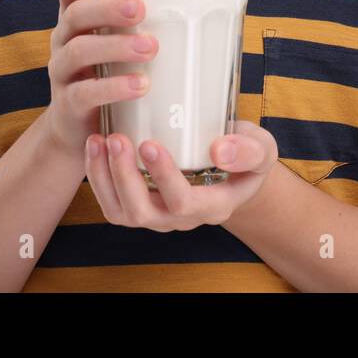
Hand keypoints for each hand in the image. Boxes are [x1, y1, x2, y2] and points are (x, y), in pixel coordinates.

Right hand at [41, 0, 158, 158]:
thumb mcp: (123, 45)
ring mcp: (63, 73)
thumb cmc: (114, 76)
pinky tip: (140, 86)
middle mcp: (65, 41)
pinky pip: (85, 93)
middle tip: (141, 8)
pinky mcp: (68, 106)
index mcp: (79, 20)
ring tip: (150, 47)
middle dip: (108, 8)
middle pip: (76, 14)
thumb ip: (151, 25)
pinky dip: (114, 88)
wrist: (83, 134)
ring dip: (116, 46)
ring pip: (79, 51)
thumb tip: (221, 3)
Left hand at [85, 120, 278, 229]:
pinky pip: (111, 203)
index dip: (163, 176)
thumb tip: (220, 151)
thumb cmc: (246, 154)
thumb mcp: (262, 148)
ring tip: (98, 141)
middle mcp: (182, 219)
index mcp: (214, 206)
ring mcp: (158, 216)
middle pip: (144, 212)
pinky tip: (95, 146)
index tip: (149, 143)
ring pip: (122, 212)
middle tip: (116, 138)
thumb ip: (250, 150)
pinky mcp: (139, 207)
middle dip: (125, 176)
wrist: (232, 168)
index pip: (183, 202)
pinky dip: (98, 177)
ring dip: (104, 178)